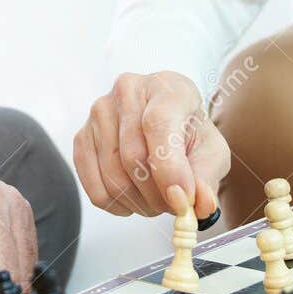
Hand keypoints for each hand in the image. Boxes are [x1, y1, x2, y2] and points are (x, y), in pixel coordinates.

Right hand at [73, 71, 227, 218]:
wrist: (167, 123)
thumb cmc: (188, 134)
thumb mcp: (211, 151)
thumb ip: (207, 176)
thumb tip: (200, 204)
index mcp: (165, 88)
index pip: (158, 124)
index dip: (169, 167)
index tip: (182, 198)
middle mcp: (127, 92)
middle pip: (133, 157)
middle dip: (157, 194)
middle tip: (173, 204)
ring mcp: (99, 113)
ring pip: (113, 177)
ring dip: (139, 203)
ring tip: (156, 199)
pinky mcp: (81, 137)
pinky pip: (94, 188)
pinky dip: (117, 205)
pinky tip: (133, 198)